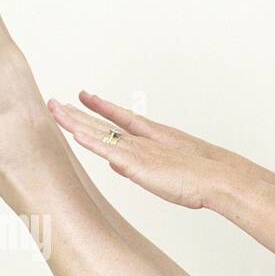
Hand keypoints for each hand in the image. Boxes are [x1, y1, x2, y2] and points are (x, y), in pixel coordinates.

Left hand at [46, 92, 228, 209]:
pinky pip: (108, 150)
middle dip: (77, 113)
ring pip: (99, 133)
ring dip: (75, 122)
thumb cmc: (205, 179)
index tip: (84, 96)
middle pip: (102, 124)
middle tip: (55, 102)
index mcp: (154, 139)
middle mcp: (143, 140)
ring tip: (54, 109)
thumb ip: (142, 167)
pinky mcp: (137, 164)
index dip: (101, 108)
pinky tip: (73, 133)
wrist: (220, 178)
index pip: (120, 120)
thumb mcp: (169, 172)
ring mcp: (139, 150)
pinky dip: (90, 141)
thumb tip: (116, 164)